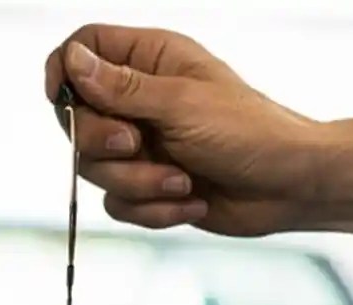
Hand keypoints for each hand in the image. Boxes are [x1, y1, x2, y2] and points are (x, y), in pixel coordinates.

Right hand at [44, 25, 321, 236]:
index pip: (84, 48)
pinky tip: (192, 200)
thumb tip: (72, 60)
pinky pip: (119, 203)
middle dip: (102, 143)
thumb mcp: (182, 104)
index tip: (61, 97)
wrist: (291, 188)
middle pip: (78, 117)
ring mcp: (142, 146)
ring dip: (138, 183)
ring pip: (95, 168)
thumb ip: (122, 88)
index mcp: (150, 60)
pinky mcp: (149, 185)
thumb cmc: (250, 133)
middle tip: (136, 146)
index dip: (64, 70)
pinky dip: (154, 208)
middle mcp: (140, 100)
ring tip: (183, 182)